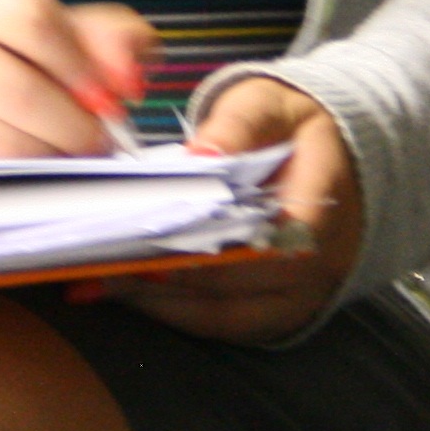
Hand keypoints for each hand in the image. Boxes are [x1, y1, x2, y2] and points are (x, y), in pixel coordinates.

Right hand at [0, 0, 156, 171]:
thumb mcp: (18, 18)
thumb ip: (93, 34)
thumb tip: (132, 71)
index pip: (32, 17)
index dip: (83, 67)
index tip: (107, 97)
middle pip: (19, 90)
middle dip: (74, 128)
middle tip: (91, 142)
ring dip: (44, 159)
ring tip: (51, 153)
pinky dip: (1, 179)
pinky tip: (6, 167)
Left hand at [117, 73, 360, 343]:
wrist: (328, 155)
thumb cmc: (289, 128)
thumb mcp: (267, 105)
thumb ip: (236, 127)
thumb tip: (201, 154)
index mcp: (324, 202)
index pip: (274, 245)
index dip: (216, 255)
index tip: (155, 249)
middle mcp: (322, 261)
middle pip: (243, 288)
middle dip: (171, 281)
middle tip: (105, 266)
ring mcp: (303, 294)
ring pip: (230, 318)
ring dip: (164, 306)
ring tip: (101, 284)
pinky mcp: (278, 309)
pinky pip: (227, 325)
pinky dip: (177, 314)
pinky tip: (130, 294)